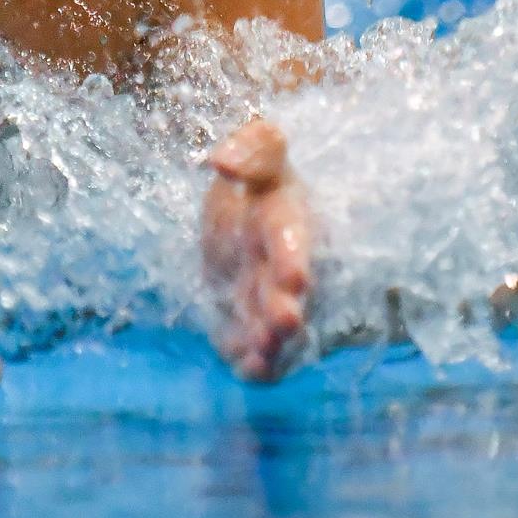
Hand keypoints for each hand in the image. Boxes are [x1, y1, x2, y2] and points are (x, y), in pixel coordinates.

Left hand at [201, 119, 311, 379]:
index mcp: (285, 221)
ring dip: (269, 342)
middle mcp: (280, 266)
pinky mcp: (245, 321)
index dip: (293, 257)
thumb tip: (222, 160)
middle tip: (284, 323)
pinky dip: (253, 363)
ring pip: (271, 326)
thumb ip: (252, 148)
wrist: (245, 210)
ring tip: (262, 354)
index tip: (296, 277)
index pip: (290, 239)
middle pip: (284, 291)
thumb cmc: (256, 179)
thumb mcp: (259, 148)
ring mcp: (265, 298)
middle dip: (284, 308)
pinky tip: (247, 370)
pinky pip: (252, 348)